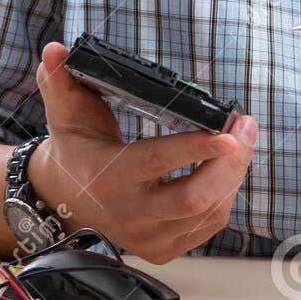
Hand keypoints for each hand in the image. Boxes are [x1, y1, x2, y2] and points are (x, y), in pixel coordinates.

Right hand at [28, 42, 257, 263]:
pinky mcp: (163, 249)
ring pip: (208, 213)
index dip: (196, 148)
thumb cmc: (75, 146)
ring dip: (235, 174)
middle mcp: (128, 214)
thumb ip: (58, 80)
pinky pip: (209, 225)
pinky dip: (227, 194)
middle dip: (230, 162)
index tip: (228, 132)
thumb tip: (54, 50)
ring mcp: (147, 238)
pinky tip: (230, 166)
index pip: (156, 163)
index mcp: (106, 177)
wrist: (64, 197)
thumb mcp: (64, 111)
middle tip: (246, 125)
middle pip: (194, 198)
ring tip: (245, 137)